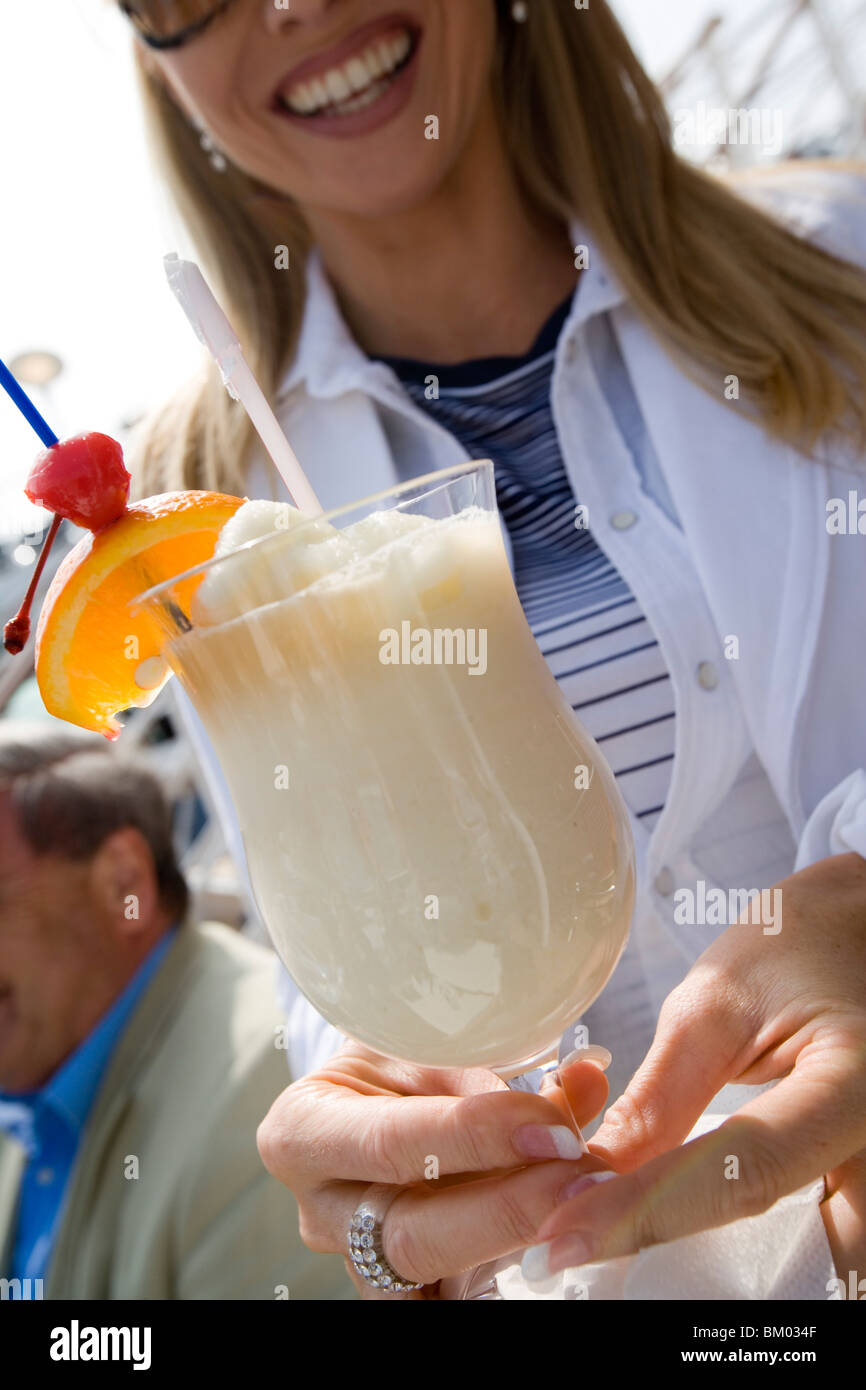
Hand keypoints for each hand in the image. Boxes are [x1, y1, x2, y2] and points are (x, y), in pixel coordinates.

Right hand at [257, 1042, 609, 1296]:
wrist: (376, 1098)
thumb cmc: (399, 1061)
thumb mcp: (431, 1049)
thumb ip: (499, 1072)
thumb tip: (588, 1079)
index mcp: (302, 1128)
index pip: (390, 1142)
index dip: (476, 1137)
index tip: (553, 1129)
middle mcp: (317, 1207)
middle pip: (412, 1232)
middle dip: (508, 1207)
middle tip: (583, 1180)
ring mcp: (354, 1259)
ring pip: (435, 1274)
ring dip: (516, 1238)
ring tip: (583, 1202)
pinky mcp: (396, 1287)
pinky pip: (448, 1294)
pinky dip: (504, 1266)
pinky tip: (557, 1235)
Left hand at [531, 852, 865, 1280]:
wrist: (860, 928)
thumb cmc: (795, 945)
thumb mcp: (717, 1004)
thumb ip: (660, 1099)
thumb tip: (587, 1180)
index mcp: (859, 1085)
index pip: (745, 1170)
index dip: (646, 1210)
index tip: (562, 1235)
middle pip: (795, 1248)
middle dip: (690, 1256)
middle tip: (583, 1240)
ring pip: (814, 1262)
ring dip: (721, 1264)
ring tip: (613, 1231)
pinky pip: (820, 1243)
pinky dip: (751, 1250)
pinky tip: (673, 1230)